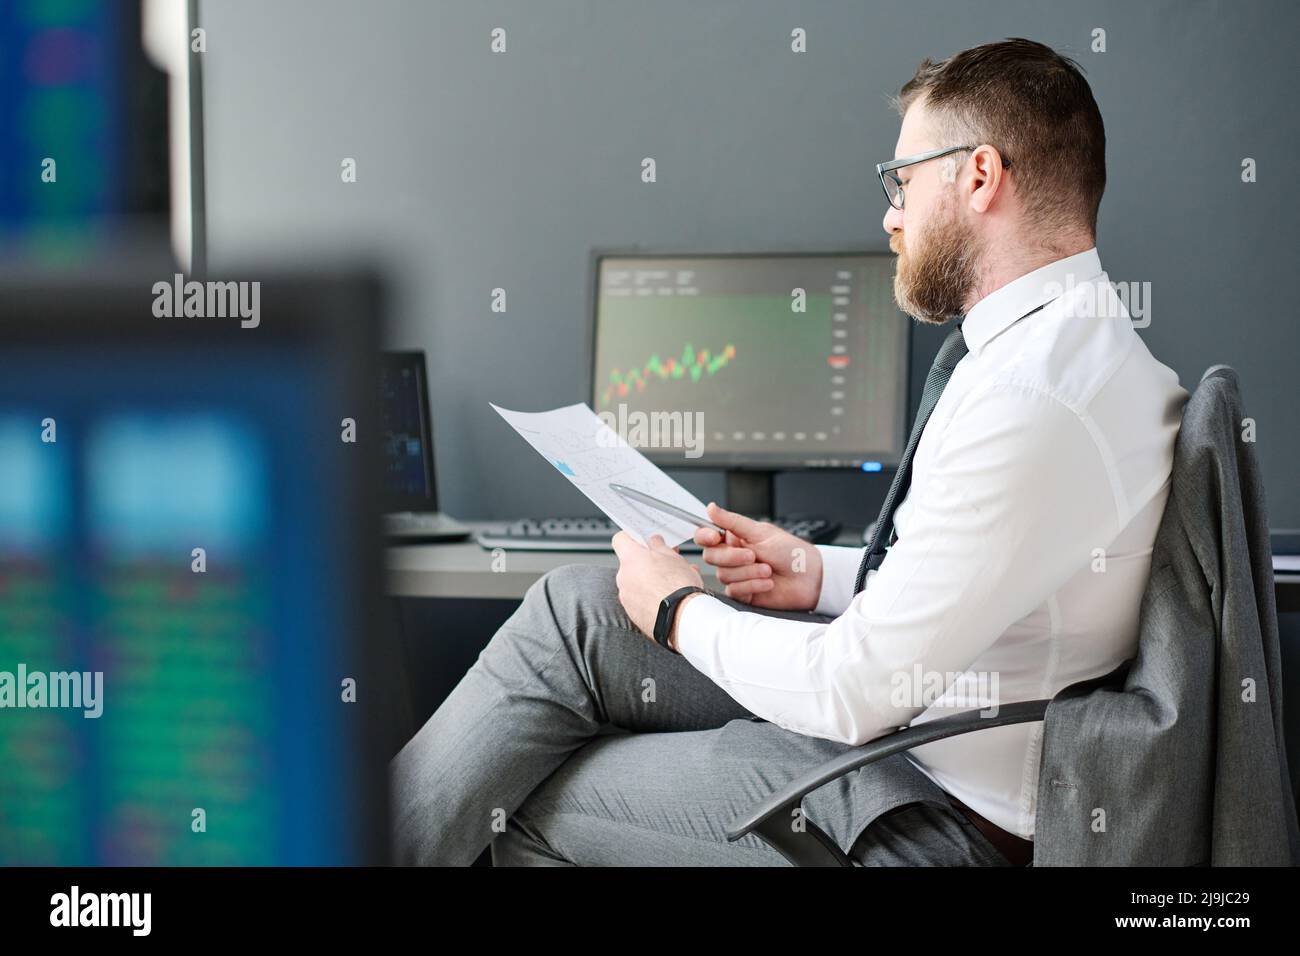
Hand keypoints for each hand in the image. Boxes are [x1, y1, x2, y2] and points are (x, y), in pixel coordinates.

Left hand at [611, 531, 704, 641]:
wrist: (681, 618)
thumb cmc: (678, 587)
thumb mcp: (672, 556)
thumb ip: (658, 545)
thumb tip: (654, 541)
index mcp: (631, 559)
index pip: (621, 539)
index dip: (633, 537)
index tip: (645, 540)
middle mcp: (623, 578)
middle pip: (631, 563)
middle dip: (648, 562)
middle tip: (667, 562)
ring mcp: (626, 598)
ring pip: (637, 583)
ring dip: (651, 580)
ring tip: (673, 582)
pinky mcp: (633, 614)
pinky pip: (640, 600)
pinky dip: (651, 598)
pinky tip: (669, 598)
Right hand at [693, 502, 822, 610]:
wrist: (810, 578)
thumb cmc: (791, 552)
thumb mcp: (761, 532)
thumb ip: (732, 521)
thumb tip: (711, 508)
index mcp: (736, 538)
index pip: (707, 536)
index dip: (705, 537)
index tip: (715, 537)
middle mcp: (734, 556)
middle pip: (711, 556)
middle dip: (733, 557)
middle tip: (753, 555)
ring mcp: (738, 575)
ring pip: (723, 575)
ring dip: (748, 572)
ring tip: (768, 570)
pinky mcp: (743, 593)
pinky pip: (734, 590)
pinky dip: (752, 585)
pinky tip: (768, 583)